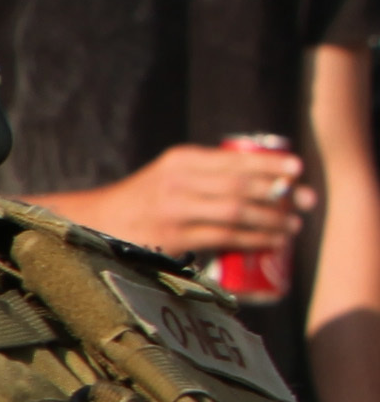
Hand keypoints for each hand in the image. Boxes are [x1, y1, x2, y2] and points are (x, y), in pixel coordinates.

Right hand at [38, 140, 310, 261]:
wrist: (96, 223)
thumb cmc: (145, 200)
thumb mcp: (170, 174)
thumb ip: (207, 174)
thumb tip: (268, 181)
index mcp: (180, 159)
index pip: (235, 159)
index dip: (271, 164)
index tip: (298, 170)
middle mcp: (177, 181)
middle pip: (241, 185)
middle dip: (279, 194)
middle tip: (306, 201)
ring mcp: (174, 210)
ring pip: (236, 212)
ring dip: (271, 219)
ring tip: (292, 224)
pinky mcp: (173, 238)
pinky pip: (223, 238)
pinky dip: (253, 240)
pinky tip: (270, 242)